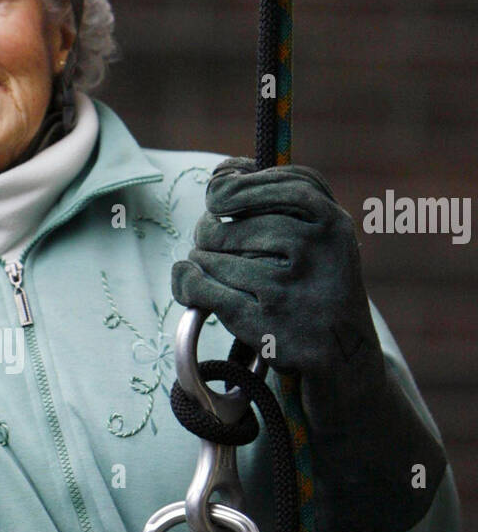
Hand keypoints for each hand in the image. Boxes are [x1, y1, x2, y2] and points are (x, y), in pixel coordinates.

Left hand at [171, 157, 380, 381]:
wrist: (344, 357)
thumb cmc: (320, 286)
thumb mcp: (324, 237)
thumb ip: (284, 197)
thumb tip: (223, 173)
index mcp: (330, 222)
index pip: (273, 183)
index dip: (235, 185)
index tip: (217, 197)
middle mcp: (314, 250)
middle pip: (230, 222)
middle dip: (209, 232)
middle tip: (211, 243)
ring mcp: (289, 288)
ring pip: (211, 255)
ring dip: (201, 262)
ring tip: (213, 272)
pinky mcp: (264, 324)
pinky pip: (202, 289)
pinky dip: (186, 285)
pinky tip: (189, 285)